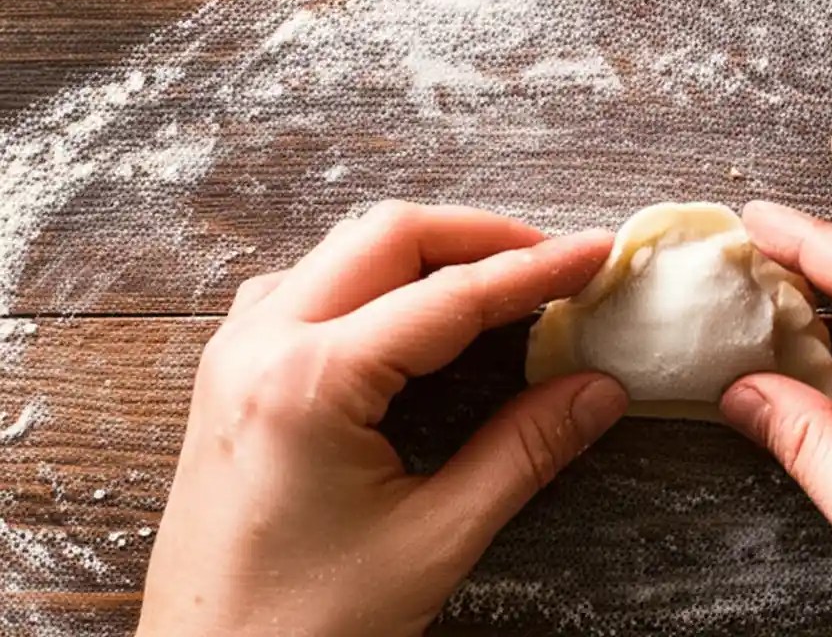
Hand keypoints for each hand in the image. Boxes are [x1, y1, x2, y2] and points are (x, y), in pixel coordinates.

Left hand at [137, 203, 626, 636]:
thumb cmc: (304, 625)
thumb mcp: (433, 540)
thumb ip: (523, 452)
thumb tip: (597, 391)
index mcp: (308, 382)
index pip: (448, 297)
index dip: (535, 270)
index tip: (595, 253)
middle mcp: (259, 347)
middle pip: (386, 237)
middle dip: (480, 236)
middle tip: (554, 258)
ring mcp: (235, 356)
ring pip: (343, 252)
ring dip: (425, 252)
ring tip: (497, 278)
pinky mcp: (232, 378)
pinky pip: (307, 288)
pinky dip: (374, 280)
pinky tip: (412, 311)